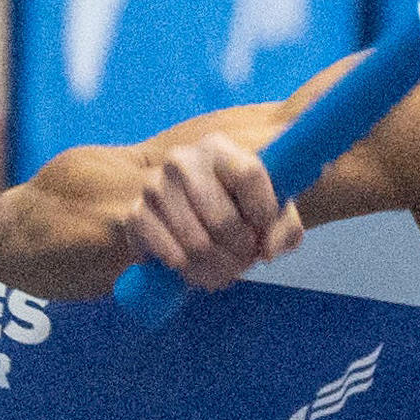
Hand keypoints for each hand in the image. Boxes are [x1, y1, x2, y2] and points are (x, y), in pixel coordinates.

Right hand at [128, 133, 300, 288]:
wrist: (194, 222)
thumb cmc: (242, 213)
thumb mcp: (276, 217)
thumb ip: (284, 228)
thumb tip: (265, 249)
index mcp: (220, 149)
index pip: (249, 174)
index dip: (263, 212)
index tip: (264, 227)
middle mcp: (183, 160)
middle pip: (223, 220)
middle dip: (241, 249)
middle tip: (245, 253)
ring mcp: (154, 185)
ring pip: (198, 244)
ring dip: (218, 266)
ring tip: (225, 263)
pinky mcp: (135, 214)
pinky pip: (171, 254)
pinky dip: (190, 270)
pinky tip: (197, 263)